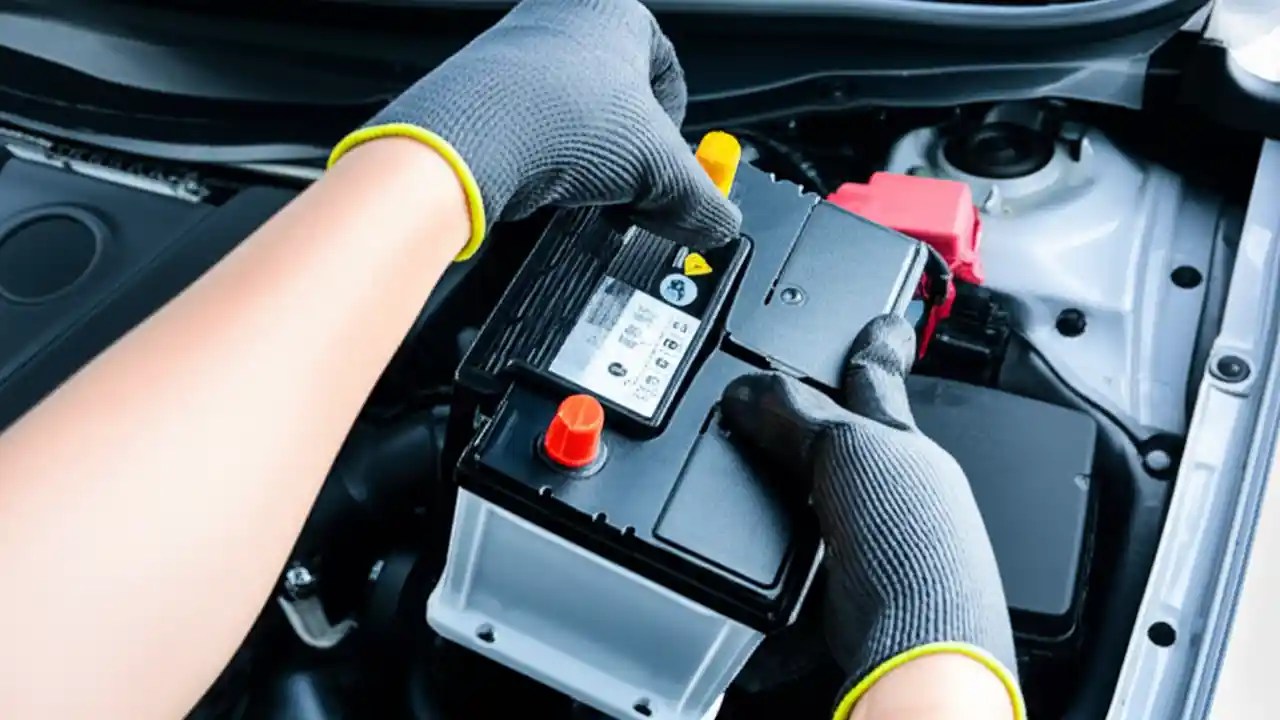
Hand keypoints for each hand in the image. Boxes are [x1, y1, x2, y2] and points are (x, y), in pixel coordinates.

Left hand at [329, 0, 741, 259]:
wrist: (465, 144)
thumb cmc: (554, 118)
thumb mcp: (658, 170)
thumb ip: (700, 200)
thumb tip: (718, 222)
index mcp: (614, 10)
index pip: (668, 75)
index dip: (675, 132)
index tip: (671, 169)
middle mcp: (562, 16)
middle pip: (620, 98)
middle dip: (628, 149)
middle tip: (632, 186)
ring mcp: (517, 49)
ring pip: (574, 114)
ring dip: (586, 156)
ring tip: (583, 187)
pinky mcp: (483, 87)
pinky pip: (531, 126)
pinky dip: (544, 159)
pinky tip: (544, 184)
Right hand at [720, 315, 1023, 717]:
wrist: (914, 649)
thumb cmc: (918, 548)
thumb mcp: (848, 451)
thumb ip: (798, 415)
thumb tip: (749, 392)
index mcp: (903, 444)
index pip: (879, 378)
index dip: (873, 344)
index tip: (878, 319)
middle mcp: (894, 491)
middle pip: (843, 442)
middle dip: (807, 423)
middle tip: (769, 398)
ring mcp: (872, 544)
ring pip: (817, 504)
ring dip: (784, 496)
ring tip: (748, 476)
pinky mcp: (844, 594)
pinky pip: (800, 569)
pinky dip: (774, 571)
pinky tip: (756, 569)